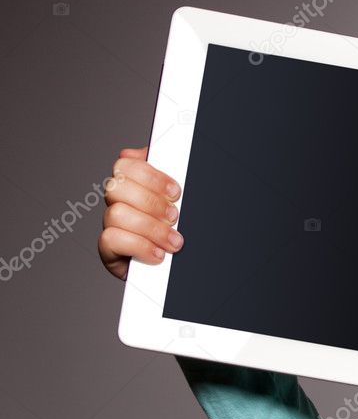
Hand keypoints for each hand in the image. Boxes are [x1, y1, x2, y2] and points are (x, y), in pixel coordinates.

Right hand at [98, 145, 183, 280]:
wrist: (188, 268)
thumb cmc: (184, 229)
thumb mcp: (186, 199)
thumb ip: (171, 172)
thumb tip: (146, 151)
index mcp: (135, 185)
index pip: (125, 165)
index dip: (149, 176)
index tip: (176, 192)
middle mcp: (120, 203)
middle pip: (116, 187)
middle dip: (150, 202)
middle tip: (175, 217)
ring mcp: (112, 226)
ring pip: (116, 214)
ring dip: (150, 228)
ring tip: (173, 241)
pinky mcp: (109, 251)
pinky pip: (110, 240)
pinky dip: (139, 246)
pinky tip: (158, 254)